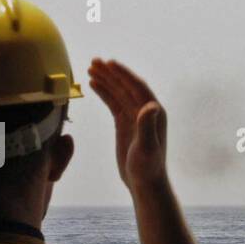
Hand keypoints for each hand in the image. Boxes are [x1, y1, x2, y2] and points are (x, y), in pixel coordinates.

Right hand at [88, 58, 167, 191]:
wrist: (144, 182)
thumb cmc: (148, 167)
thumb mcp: (147, 147)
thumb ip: (148, 125)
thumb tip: (151, 105)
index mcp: (155, 112)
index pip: (137, 87)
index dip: (124, 74)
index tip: (109, 63)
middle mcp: (146, 111)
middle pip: (126, 86)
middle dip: (111, 73)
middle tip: (94, 61)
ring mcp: (135, 116)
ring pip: (119, 92)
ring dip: (106, 80)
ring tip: (90, 68)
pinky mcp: (125, 123)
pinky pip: (114, 103)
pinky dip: (104, 92)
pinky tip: (93, 84)